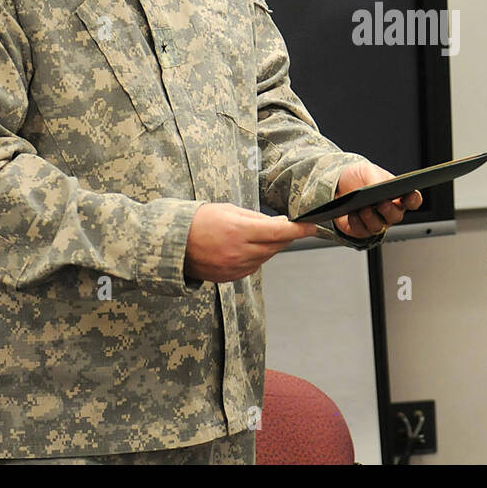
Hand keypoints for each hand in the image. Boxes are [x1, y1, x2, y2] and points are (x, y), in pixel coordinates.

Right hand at [185, 202, 318, 281]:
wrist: (174, 243)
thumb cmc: (201, 220)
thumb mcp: (230, 210)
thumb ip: (257, 218)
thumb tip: (281, 223)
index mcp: (240, 231)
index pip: (279, 232)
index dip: (299, 230)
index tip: (312, 226)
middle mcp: (239, 252)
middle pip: (275, 246)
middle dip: (282, 236)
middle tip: (281, 226)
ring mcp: (235, 267)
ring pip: (265, 257)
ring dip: (267, 246)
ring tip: (250, 235)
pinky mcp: (231, 277)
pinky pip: (253, 267)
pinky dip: (255, 257)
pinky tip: (242, 248)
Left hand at [332, 162, 422, 239]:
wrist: (337, 184)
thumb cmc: (358, 177)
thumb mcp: (368, 171)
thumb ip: (377, 178)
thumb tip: (382, 186)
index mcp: (397, 195)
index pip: (412, 200)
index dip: (413, 199)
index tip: (409, 195)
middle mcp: (389, 211)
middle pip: (396, 217)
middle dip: (389, 211)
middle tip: (382, 203)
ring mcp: (375, 222)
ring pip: (379, 227)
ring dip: (371, 218)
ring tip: (363, 208)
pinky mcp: (360, 230)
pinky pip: (362, 232)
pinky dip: (357, 223)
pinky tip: (352, 215)